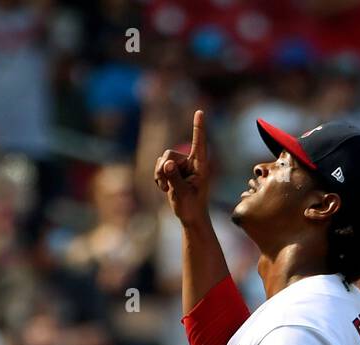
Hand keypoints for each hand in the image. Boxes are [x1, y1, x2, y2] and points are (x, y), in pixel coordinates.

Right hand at [154, 109, 211, 224]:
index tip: (200, 112)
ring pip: (162, 159)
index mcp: (200, 166)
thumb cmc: (191, 207)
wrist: (189, 216)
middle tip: (167, 186)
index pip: (199, 143)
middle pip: (170, 154)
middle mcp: (191, 162)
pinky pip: (159, 166)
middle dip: (164, 169)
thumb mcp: (183, 194)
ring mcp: (182, 166)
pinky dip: (158, 177)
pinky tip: (165, 188)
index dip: (198, 127)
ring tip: (167, 189)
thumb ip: (175, 178)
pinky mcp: (173, 170)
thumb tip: (166, 163)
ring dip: (160, 174)